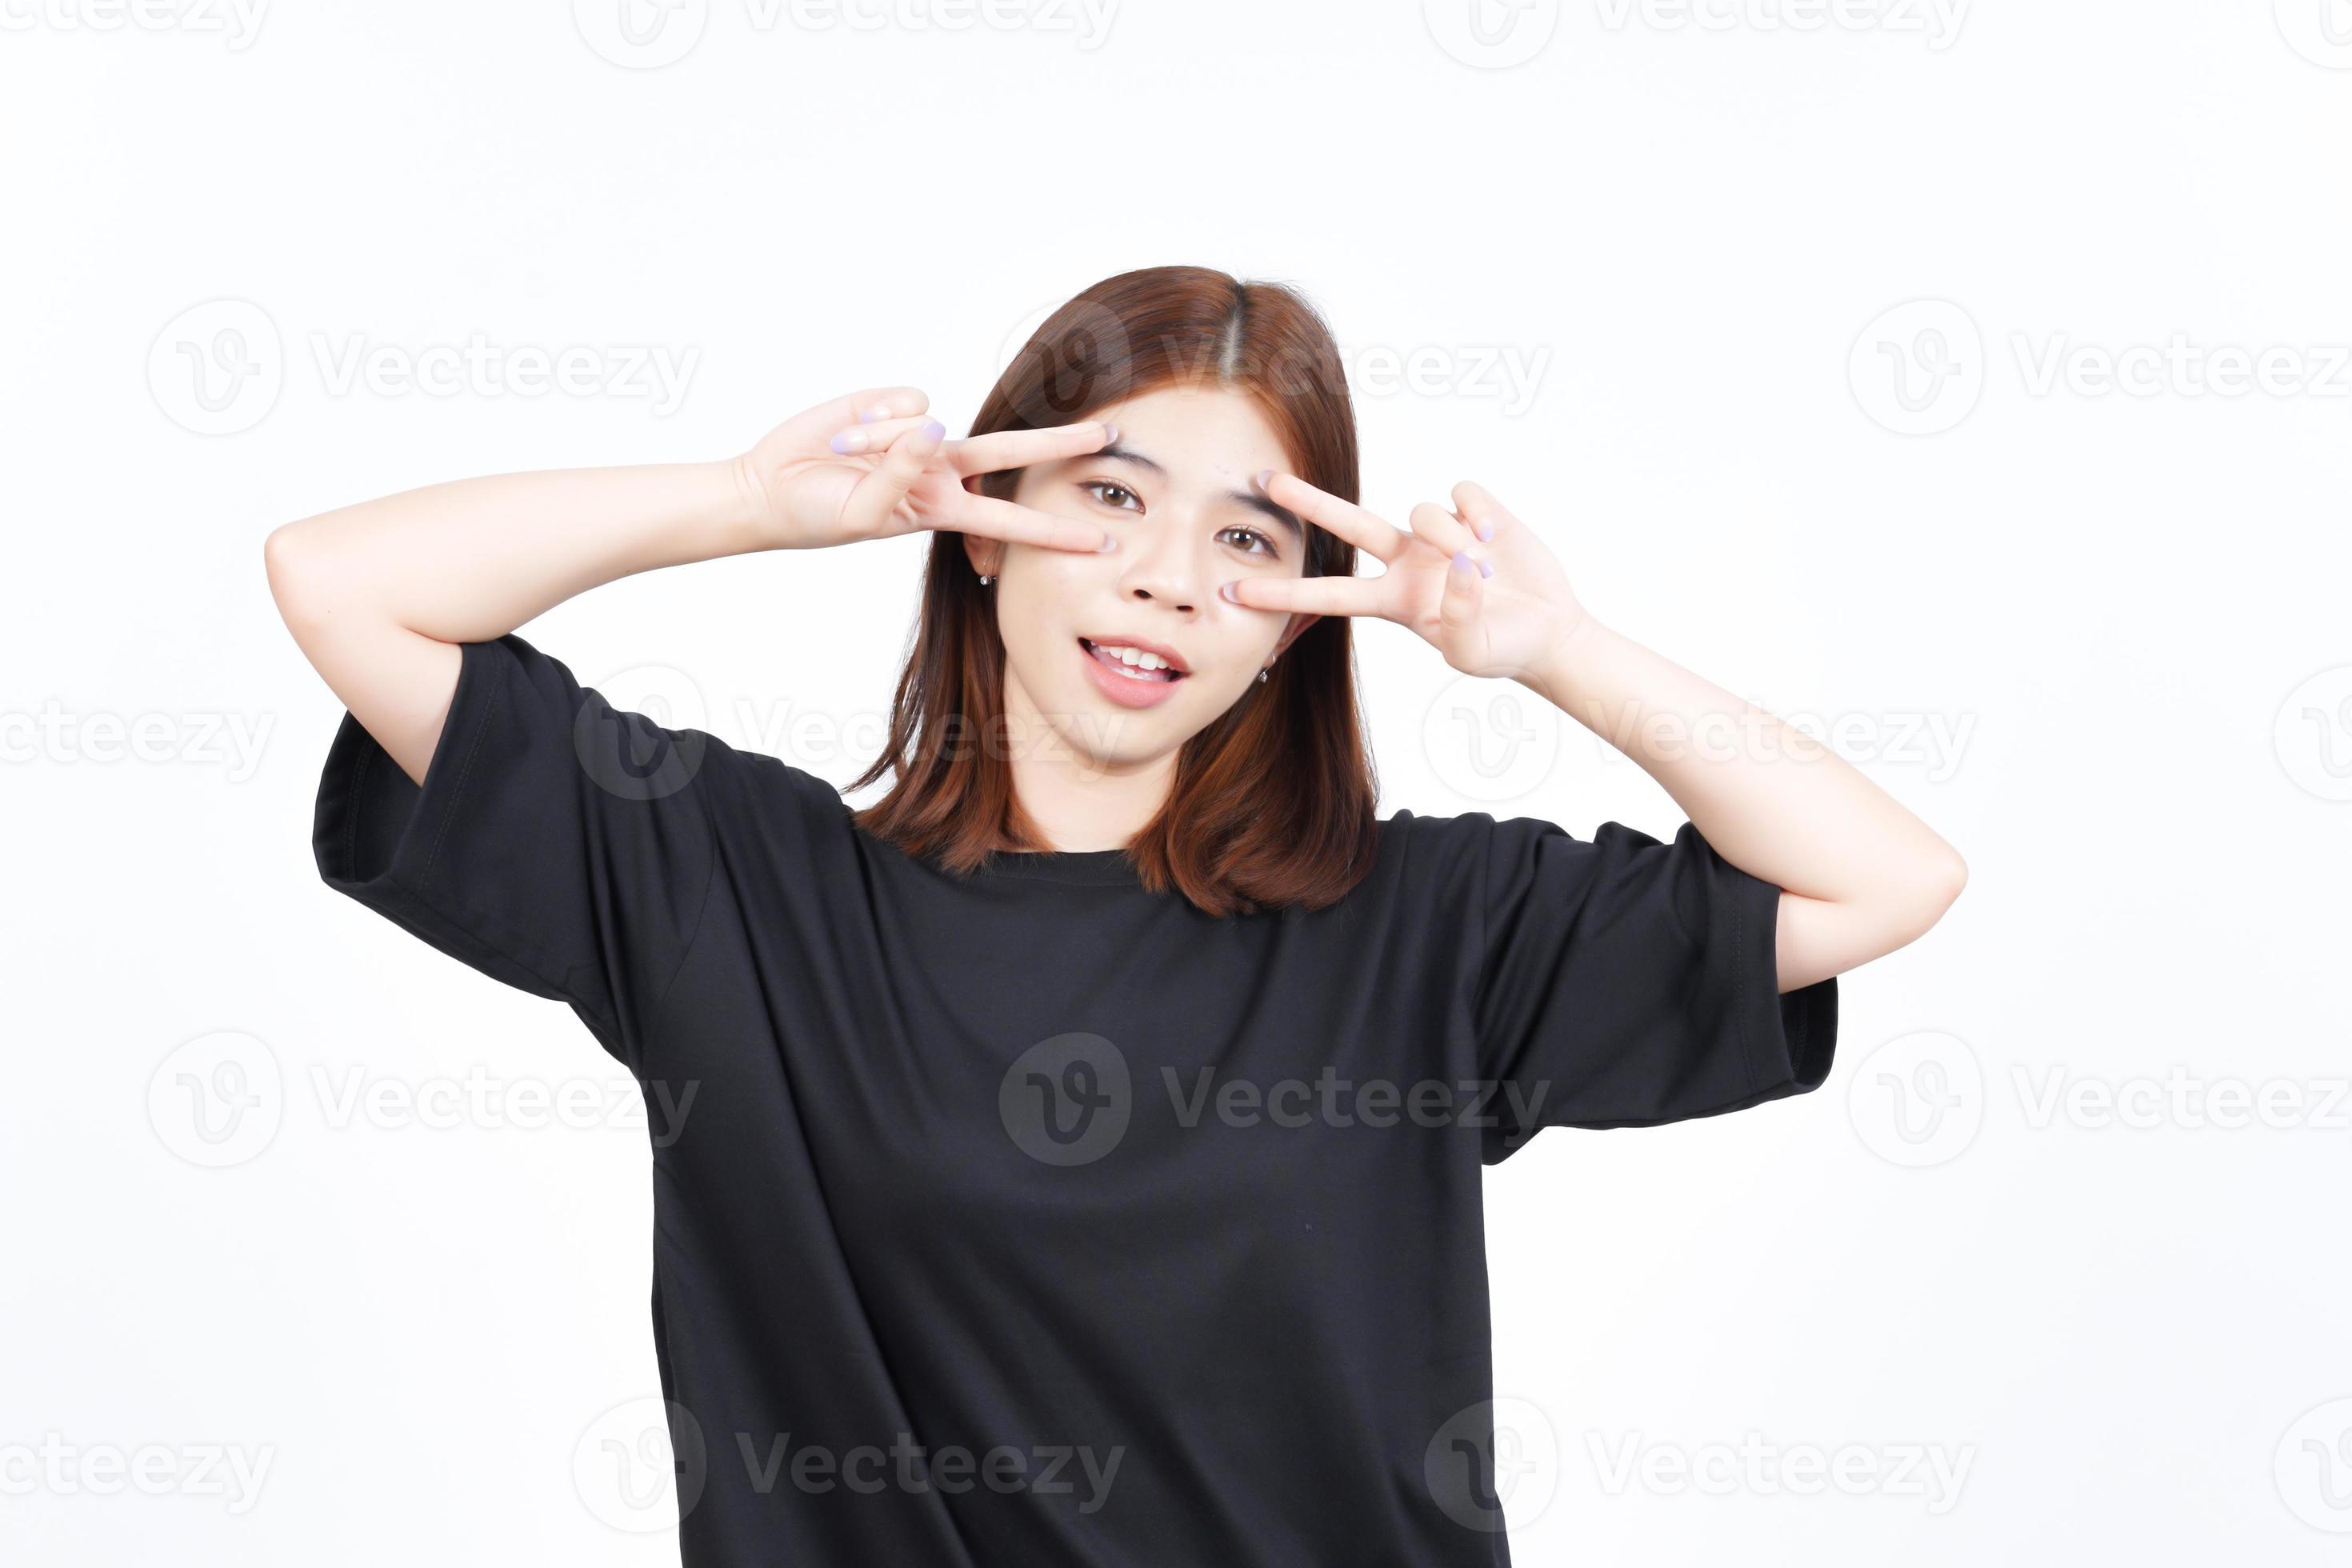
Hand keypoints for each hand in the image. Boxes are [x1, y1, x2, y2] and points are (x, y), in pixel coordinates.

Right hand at [731, 385, 1119, 553]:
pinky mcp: (891, 404)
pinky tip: (846, 432)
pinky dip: (871, 417)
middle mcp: (940, 469)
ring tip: (842, 456)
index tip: (1102, 542)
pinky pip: (902, 401)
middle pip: (1011, 453)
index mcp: (942, 508)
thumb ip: (901, 476)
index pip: (1010, 521)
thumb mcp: (864, 513)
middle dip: (1060, 444)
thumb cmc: (818, 515)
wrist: (770, 487)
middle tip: (1109, 435)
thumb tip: (933, 426)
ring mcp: (919, 435)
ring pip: (929, 424)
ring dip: (882, 441)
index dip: (1055, 531)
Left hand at [1225, 474, 1590, 681]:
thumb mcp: (1472, 653)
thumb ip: (1459, 618)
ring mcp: (1439, 534)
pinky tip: (1494, 537)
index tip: (1233, 593)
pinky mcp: (1475, 512)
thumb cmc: (1501, 649)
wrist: (1548, 631)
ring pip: (1422, 510)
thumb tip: (1456, 565)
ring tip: (1483, 567)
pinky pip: (1461, 493)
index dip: (1282, 593)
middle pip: (1347, 523)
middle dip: (1306, 501)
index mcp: (1394, 601)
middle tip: (1264, 479)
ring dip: (1452, 537)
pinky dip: (1477, 513)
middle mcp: (1407, 561)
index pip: (1328, 595)